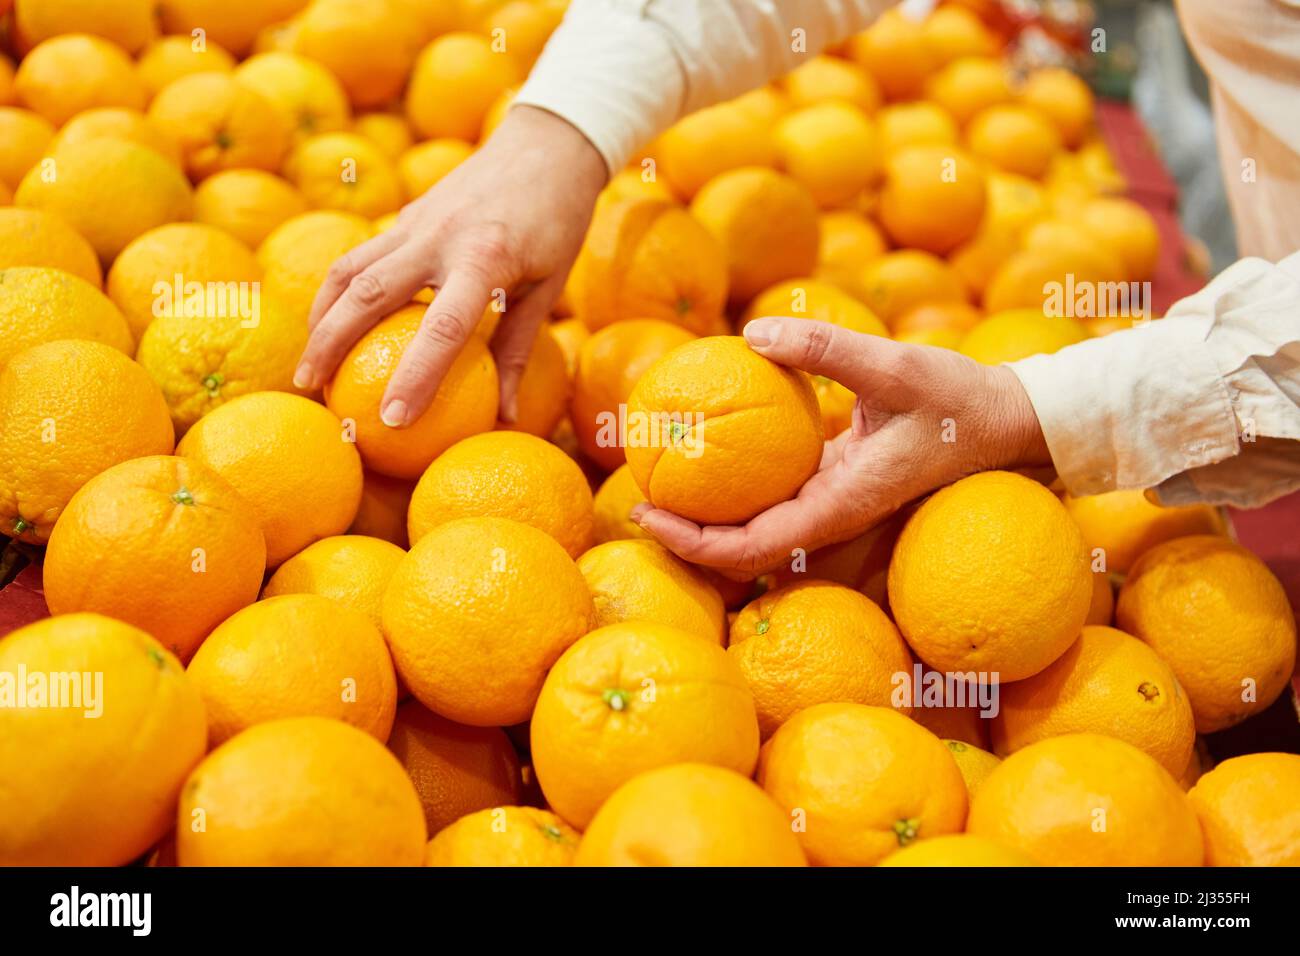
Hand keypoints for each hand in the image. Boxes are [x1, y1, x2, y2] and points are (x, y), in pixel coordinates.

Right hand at [294, 105, 607, 424]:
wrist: (545, 145)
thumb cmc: (556, 224)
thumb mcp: (547, 289)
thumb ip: (518, 351)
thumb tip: (506, 417)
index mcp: (486, 258)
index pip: (445, 328)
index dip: (417, 376)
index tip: (393, 419)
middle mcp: (440, 237)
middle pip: (368, 293)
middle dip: (331, 344)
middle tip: (311, 391)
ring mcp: (416, 221)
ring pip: (349, 269)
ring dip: (320, 317)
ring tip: (308, 364)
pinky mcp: (405, 214)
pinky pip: (359, 255)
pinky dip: (336, 292)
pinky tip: (329, 325)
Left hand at [631, 317, 1052, 575]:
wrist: (1012, 422)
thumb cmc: (961, 400)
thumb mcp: (895, 366)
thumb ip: (826, 347)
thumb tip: (752, 332)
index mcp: (838, 506)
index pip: (749, 550)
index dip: (692, 543)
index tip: (646, 516)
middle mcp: (830, 516)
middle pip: (742, 552)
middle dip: (686, 536)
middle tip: (635, 499)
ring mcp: (834, 502)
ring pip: (758, 528)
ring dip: (709, 515)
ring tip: (662, 477)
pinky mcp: (839, 480)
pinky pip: (778, 494)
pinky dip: (740, 483)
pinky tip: (715, 446)